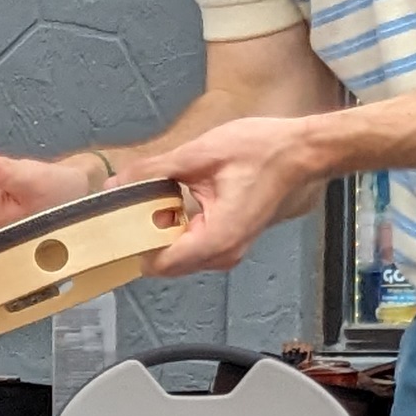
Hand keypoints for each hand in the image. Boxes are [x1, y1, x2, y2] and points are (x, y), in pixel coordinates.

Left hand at [123, 118, 319, 276]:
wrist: (299, 151)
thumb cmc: (261, 151)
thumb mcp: (198, 154)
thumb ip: (152, 171)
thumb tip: (115, 183)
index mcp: (216, 239)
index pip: (158, 264)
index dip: (134, 244)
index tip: (121, 220)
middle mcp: (222, 254)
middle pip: (165, 263)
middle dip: (146, 236)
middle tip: (137, 202)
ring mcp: (228, 251)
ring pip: (177, 256)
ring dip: (162, 231)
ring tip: (158, 198)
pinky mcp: (229, 242)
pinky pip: (192, 246)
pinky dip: (178, 228)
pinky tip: (177, 200)